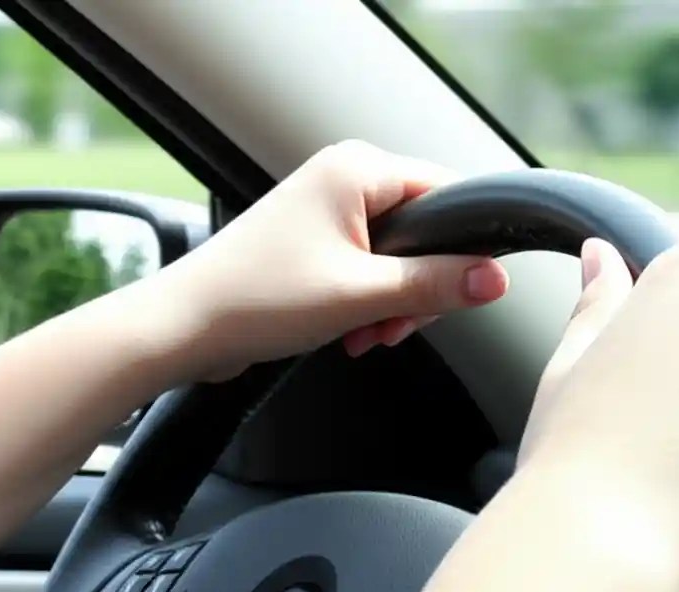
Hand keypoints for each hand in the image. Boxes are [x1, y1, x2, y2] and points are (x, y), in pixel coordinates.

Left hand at [157, 140, 509, 379]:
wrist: (185, 327)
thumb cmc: (256, 299)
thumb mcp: (361, 295)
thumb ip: (435, 284)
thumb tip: (494, 279)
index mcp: (356, 169)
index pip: (447, 192)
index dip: (462, 245)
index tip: (464, 288)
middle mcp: (342, 178)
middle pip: (424, 230)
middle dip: (418, 287)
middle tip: (395, 324)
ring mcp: (326, 210)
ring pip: (397, 257)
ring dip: (392, 303)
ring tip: (365, 334)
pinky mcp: (313, 241)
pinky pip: (367, 269)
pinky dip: (367, 303)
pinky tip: (351, 332)